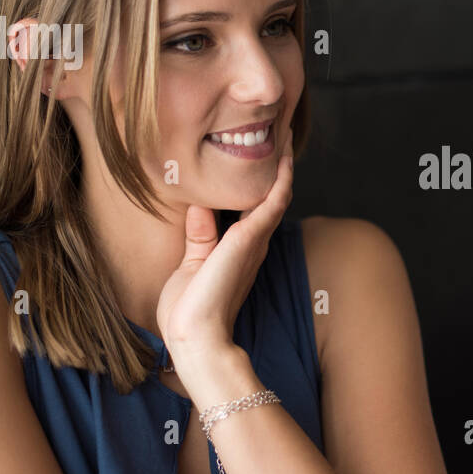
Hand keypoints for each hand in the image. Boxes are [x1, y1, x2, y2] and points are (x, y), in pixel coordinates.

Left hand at [156, 137, 293, 371]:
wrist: (195, 336)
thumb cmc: (189, 311)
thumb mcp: (190, 265)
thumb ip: (199, 236)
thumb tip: (198, 205)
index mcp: (238, 252)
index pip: (252, 211)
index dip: (258, 185)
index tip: (257, 159)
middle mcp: (253, 245)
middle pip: (270, 199)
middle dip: (275, 170)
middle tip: (278, 137)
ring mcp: (254, 242)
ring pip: (275, 196)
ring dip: (281, 168)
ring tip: (282, 137)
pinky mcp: (249, 239)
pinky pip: (272, 203)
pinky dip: (279, 180)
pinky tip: (282, 159)